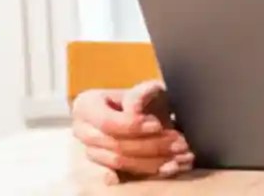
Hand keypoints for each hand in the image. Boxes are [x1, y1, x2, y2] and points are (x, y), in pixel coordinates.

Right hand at [71, 80, 193, 181]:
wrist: (143, 112)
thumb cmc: (143, 98)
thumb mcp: (146, 88)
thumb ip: (140, 94)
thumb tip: (134, 109)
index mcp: (86, 105)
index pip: (107, 122)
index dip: (133, 126)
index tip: (157, 125)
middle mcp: (83, 130)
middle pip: (115, 144)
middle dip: (150, 145)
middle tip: (179, 142)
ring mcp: (91, 151)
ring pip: (120, 162)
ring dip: (154, 160)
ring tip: (181, 153)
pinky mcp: (104, 167)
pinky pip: (124, 175)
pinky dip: (150, 171)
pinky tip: (170, 167)